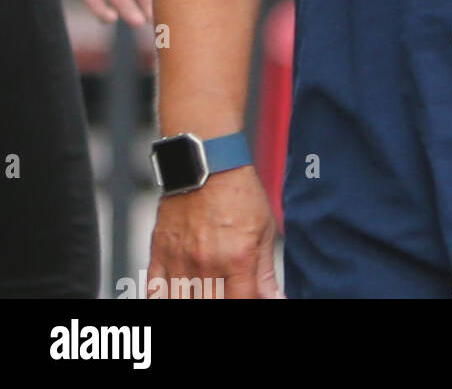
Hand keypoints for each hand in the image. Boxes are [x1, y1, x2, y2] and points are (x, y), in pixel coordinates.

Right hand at [148, 164, 282, 298]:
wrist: (207, 164)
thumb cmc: (238, 192)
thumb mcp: (264, 228)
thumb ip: (266, 270)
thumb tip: (276, 299)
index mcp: (236, 259)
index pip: (242, 303)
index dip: (248, 304)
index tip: (250, 298)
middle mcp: (206, 265)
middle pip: (211, 306)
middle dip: (222, 301)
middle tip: (228, 291)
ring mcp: (180, 261)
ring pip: (182, 303)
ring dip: (195, 300)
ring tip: (206, 292)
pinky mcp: (159, 254)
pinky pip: (155, 291)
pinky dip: (164, 299)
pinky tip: (178, 296)